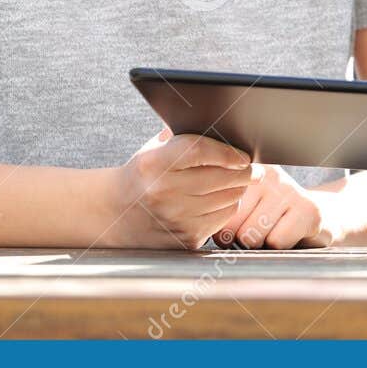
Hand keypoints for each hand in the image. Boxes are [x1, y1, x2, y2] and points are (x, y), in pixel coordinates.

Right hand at [109, 127, 253, 249]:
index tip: (243, 155)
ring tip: (231, 182)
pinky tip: (218, 200)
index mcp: (154, 164)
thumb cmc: (142, 177)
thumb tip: (223, 129)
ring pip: (230, 199)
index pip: (202, 151)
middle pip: (224, 177)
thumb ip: (184, 136)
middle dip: (245, 171)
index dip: (228, 152)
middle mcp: (165, 193)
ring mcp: (176, 219)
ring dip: (237, 189)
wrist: (116, 214)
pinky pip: (224, 218)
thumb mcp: (154, 149)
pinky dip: (228, 207)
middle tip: (250, 168)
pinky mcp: (187, 238)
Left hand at [215, 164, 340, 249]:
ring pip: (253, 236)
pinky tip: (290, 233)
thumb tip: (213, 236)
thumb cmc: (273, 218)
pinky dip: (280, 246)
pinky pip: (276, 241)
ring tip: (274, 230)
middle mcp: (268, 175)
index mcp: (247, 172)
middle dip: (242, 239)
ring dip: (262, 243)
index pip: (219, 209)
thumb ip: (224, 215)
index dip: (224, 231)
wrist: (316, 218)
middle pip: (234, 227)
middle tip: (259, 230)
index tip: (235, 230)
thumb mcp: (245, 209)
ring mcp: (289, 190)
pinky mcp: (308, 210)